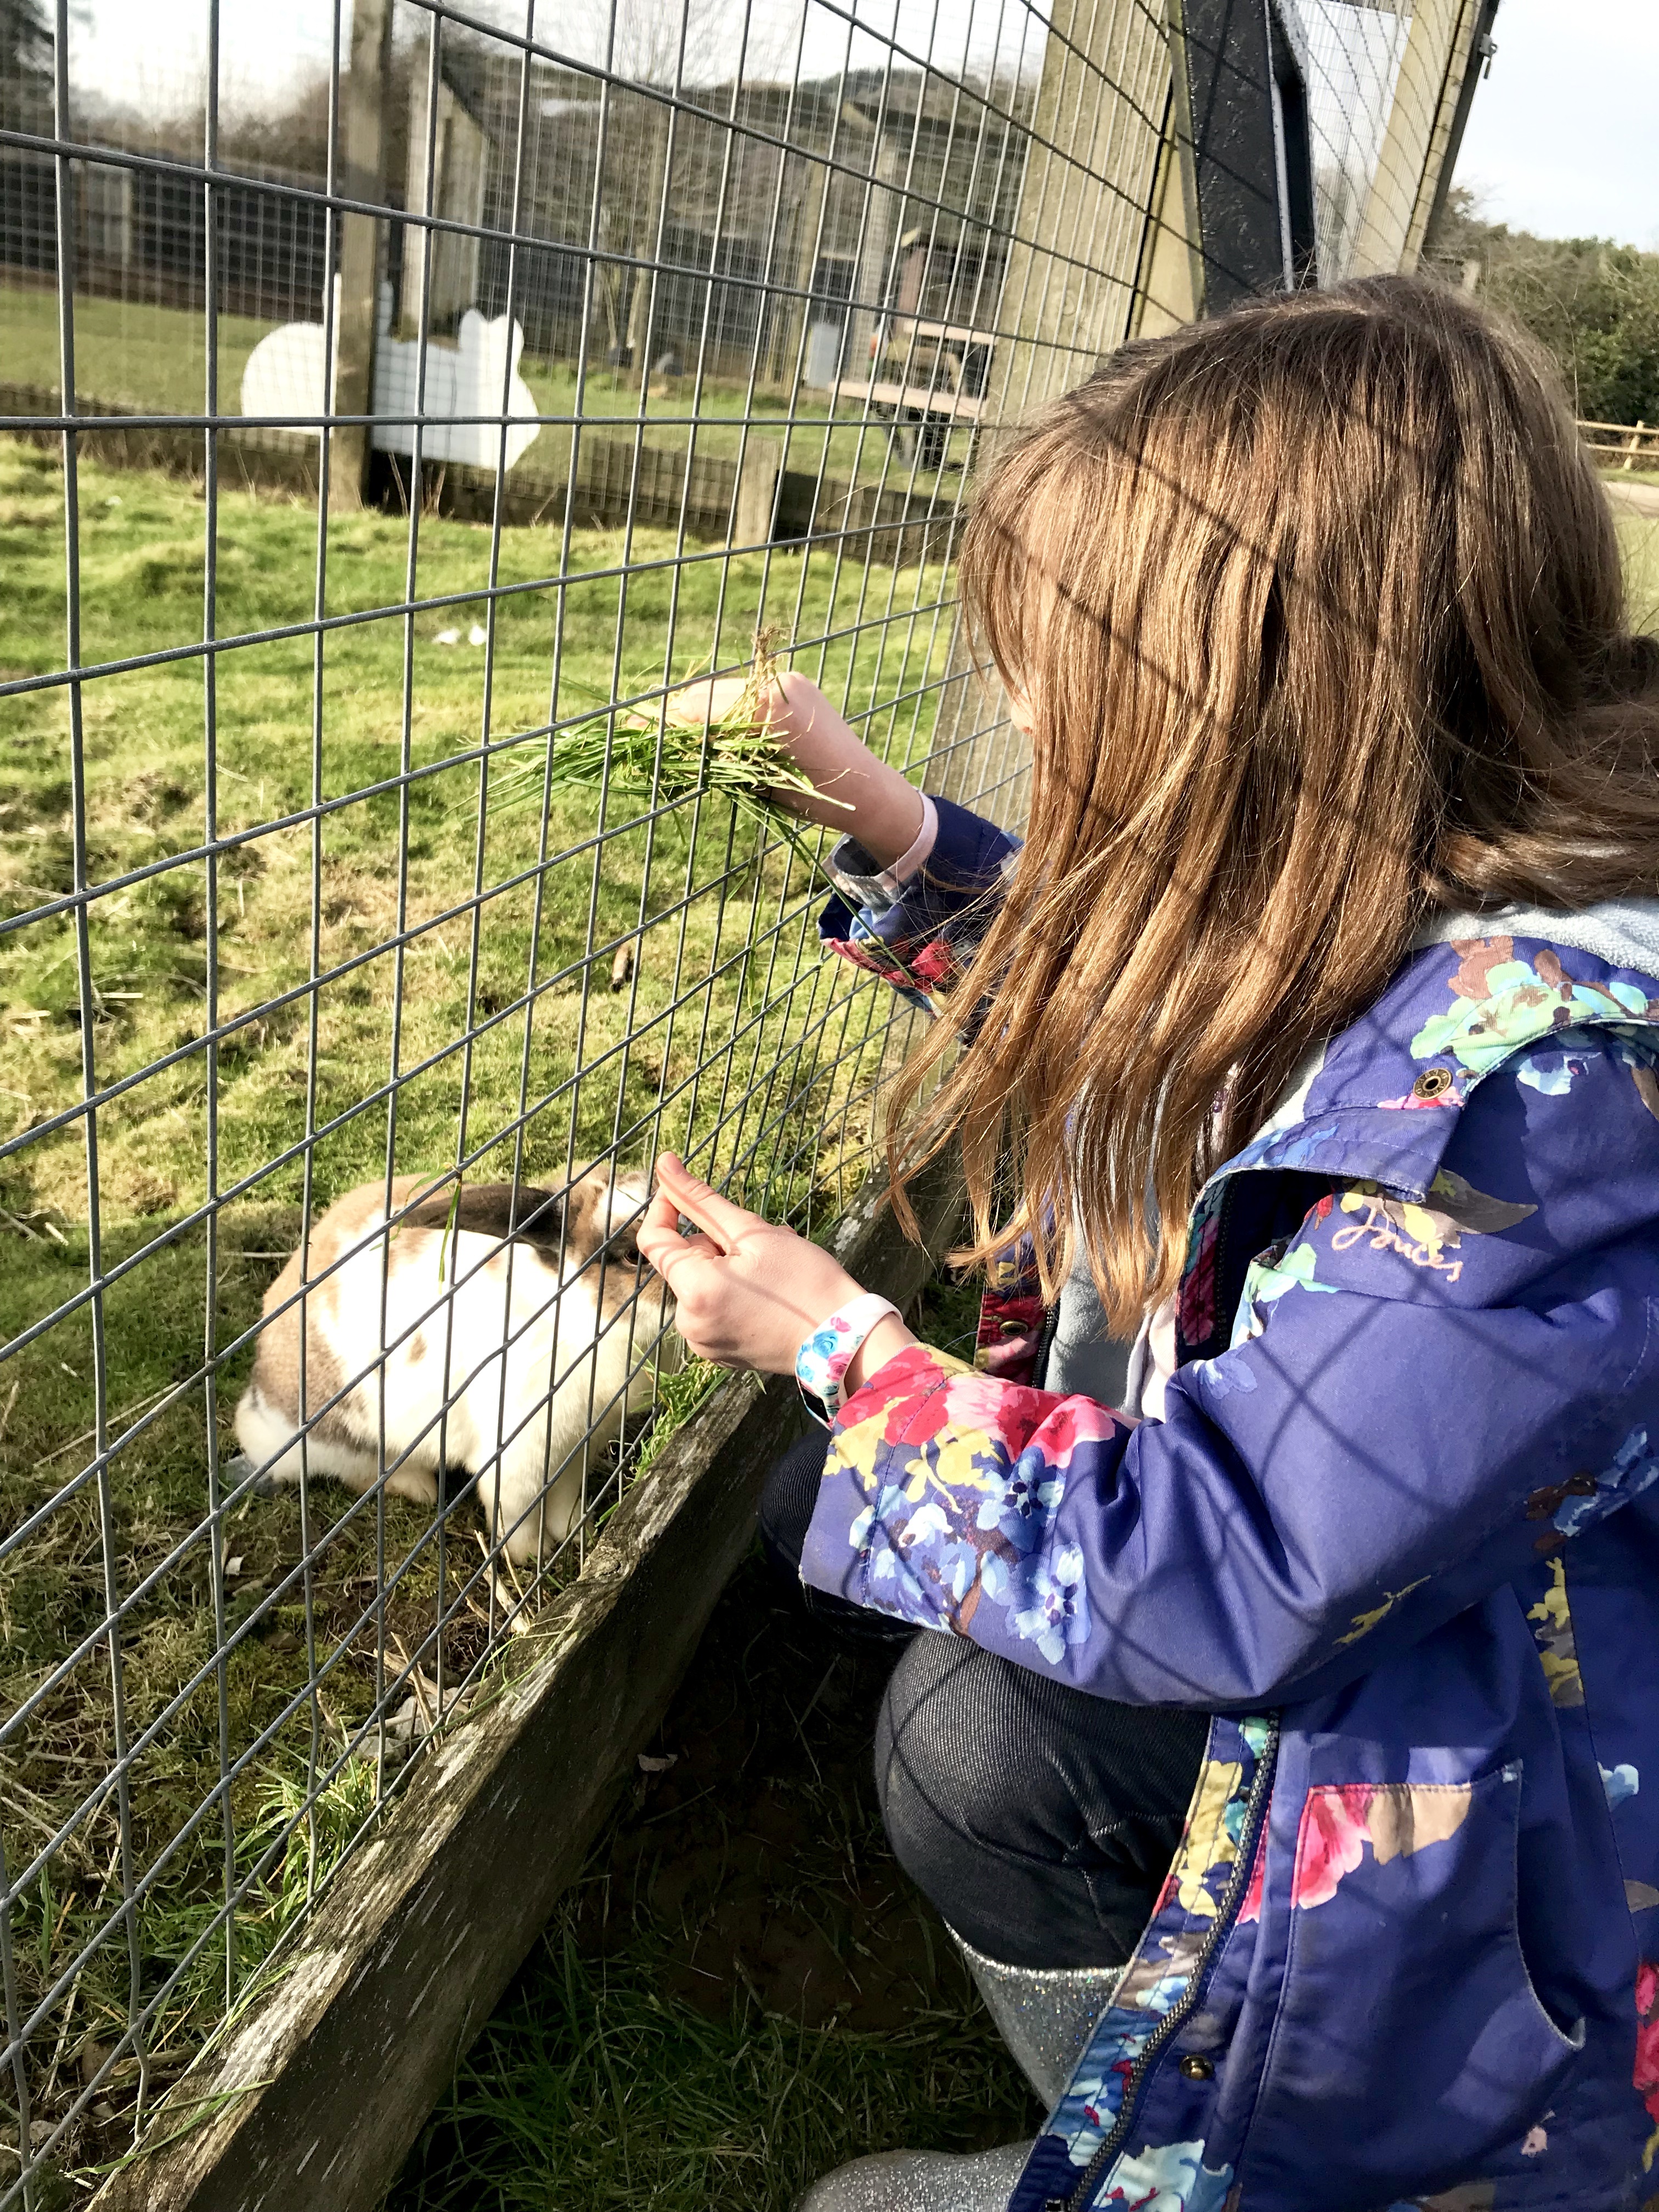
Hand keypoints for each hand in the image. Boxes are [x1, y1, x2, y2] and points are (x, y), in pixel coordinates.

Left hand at [638, 1154, 917, 1384]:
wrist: (845, 1340)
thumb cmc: (805, 1282)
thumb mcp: (753, 1232)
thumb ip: (701, 1199)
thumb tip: (664, 1164)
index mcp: (695, 1291)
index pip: (653, 1240)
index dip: (666, 1208)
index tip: (685, 1190)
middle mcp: (689, 1323)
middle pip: (685, 1262)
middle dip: (715, 1244)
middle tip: (761, 1244)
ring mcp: (703, 1342)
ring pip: (701, 1284)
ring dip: (726, 1267)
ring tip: (770, 1269)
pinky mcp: (718, 1353)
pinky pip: (712, 1308)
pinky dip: (731, 1293)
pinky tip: (767, 1293)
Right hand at [665, 670, 924, 864]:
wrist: (867, 788)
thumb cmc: (813, 798)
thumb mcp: (754, 782)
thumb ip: (715, 757)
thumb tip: (672, 748)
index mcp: (766, 710)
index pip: (700, 706)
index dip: (670, 723)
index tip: (644, 735)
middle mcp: (776, 686)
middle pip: (708, 693)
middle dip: (683, 716)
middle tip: (662, 739)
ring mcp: (788, 680)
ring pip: (725, 690)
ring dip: (706, 712)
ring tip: (693, 740)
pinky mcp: (795, 683)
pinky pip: (748, 691)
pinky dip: (731, 708)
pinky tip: (727, 732)